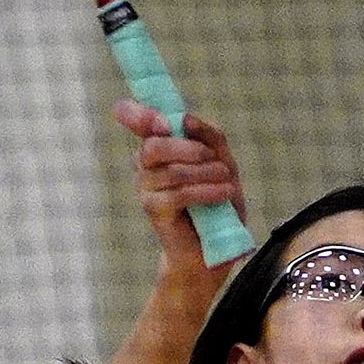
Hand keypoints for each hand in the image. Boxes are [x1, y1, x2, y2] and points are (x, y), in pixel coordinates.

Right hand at [114, 99, 247, 292]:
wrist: (213, 250)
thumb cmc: (216, 204)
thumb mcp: (222, 163)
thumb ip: (209, 137)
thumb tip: (186, 119)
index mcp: (158, 148)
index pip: (136, 121)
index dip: (138, 114)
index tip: (162, 120)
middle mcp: (145, 166)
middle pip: (155, 144)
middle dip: (188, 148)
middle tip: (214, 160)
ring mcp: (146, 189)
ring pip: (172, 170)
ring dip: (207, 173)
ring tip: (227, 183)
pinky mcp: (154, 211)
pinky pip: (179, 193)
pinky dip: (207, 191)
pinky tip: (224, 194)